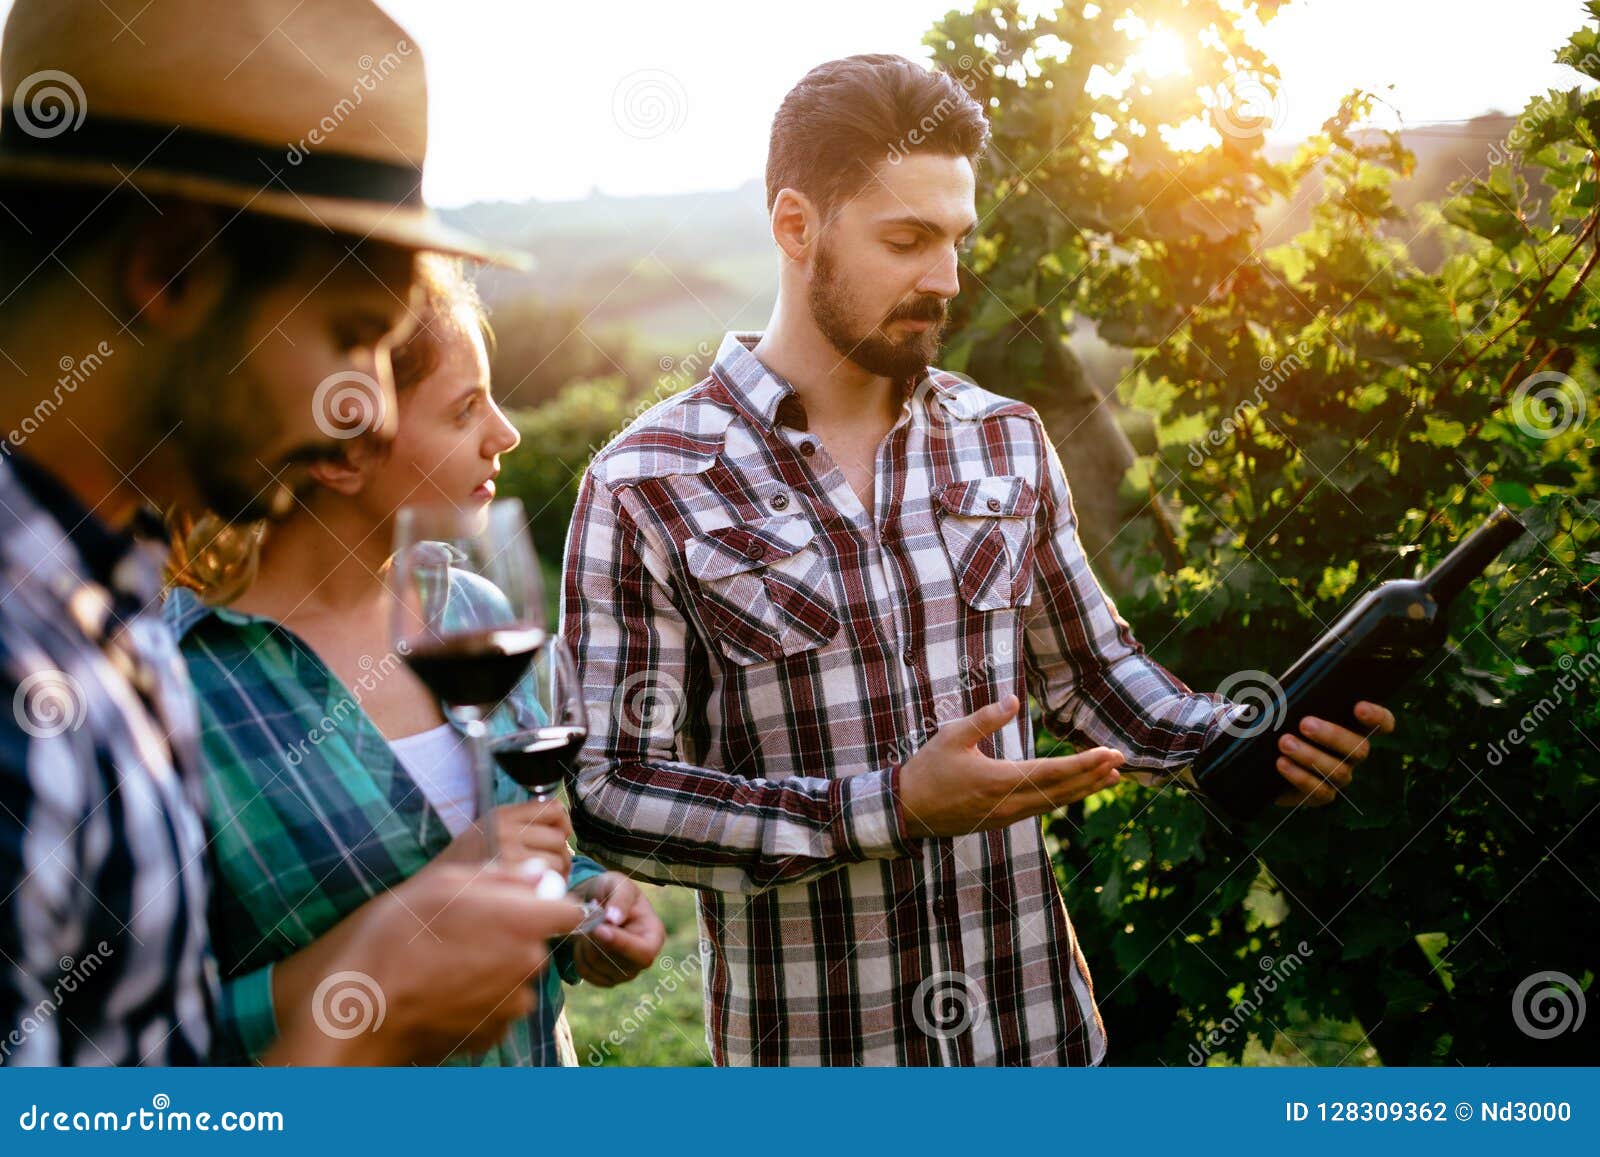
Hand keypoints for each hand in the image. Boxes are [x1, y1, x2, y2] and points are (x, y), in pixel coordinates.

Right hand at [269, 862, 584, 1065]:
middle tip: (463, 933)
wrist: (362, 1009)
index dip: (546, 905)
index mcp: (524, 923)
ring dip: (494, 971)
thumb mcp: (444, 884)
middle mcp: (528, 966)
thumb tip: (539, 874)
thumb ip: (503, 877)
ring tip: (446, 965)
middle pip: (537, 945)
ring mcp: (512, 1006)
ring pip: (516, 979)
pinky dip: (478, 1002)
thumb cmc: (398, 938)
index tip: (519, 905)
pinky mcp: (492, 1035)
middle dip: (512, 937)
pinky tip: (442, 993)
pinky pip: (496, 1010)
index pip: (568, 911)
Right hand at [436, 799, 572, 877]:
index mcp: (502, 814)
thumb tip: (565, 835)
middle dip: (563, 856)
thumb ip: (522, 827)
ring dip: (560, 875)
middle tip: (553, 870)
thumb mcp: (489, 832)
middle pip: (560, 838)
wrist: (432, 890)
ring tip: (544, 884)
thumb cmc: (466, 866)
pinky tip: (541, 894)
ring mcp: (508, 853)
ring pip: (560, 861)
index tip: (560, 839)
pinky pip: (550, 881)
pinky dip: (553, 889)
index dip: (563, 825)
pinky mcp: (512, 880)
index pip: (554, 809)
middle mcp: (506, 830)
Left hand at [570, 872, 665, 986]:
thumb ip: (620, 898)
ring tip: (589, 923)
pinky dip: (578, 954)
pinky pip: (585, 972)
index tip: (599, 928)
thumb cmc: (612, 890)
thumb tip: (614, 919)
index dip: (620, 944)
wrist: (596, 901)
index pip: (643, 953)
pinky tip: (585, 938)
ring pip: (597, 967)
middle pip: (616, 962)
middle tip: (589, 915)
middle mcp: (643, 959)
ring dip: (585, 944)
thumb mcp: (619, 883)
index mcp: (654, 936)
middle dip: (596, 940)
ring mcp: (625, 973)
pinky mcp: (606, 979)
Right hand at [897, 694, 1124, 838]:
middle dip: (1094, 776)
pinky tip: (1074, 789)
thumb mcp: (952, 736)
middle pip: (1062, 791)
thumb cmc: (928, 770)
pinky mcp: (1002, 821)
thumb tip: (1014, 700)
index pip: (1053, 773)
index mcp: (999, 780)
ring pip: (1055, 803)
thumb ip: (986, 718)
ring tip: (1109, 777)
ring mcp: (1007, 816)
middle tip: (1122, 763)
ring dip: (1083, 789)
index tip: (1109, 753)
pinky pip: (1041, 809)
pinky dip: (1063, 797)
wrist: (907, 811)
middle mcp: (1009, 803)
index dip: (1085, 764)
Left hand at [1272, 700, 1396, 806]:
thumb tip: (1285, 684)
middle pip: (1360, 749)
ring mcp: (1339, 776)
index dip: (1378, 717)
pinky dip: (1299, 776)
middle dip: (1332, 735)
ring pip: (1338, 771)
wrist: (1263, 763)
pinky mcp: (1321, 795)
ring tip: (1285, 743)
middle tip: (1305, 724)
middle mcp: (1352, 754)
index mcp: (1352, 728)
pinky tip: (1282, 763)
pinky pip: (1320, 791)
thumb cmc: (1281, 725)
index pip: (1382, 723)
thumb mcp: (1288, 708)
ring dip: (1310, 755)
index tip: (1359, 707)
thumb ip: (1295, 698)